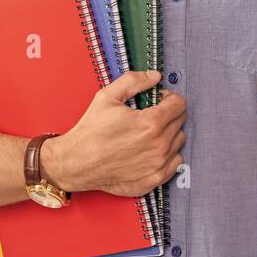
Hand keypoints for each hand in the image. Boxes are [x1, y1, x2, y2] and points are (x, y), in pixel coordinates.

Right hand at [44, 70, 186, 196]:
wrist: (77, 163)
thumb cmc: (90, 132)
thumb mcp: (107, 96)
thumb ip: (134, 81)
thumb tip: (154, 76)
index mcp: (150, 123)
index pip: (179, 105)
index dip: (169, 98)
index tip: (159, 100)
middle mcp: (158, 145)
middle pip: (180, 122)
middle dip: (168, 114)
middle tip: (150, 115)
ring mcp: (158, 165)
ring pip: (178, 142)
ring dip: (169, 134)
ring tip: (149, 133)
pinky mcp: (154, 179)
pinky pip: (175, 163)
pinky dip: (167, 155)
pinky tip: (151, 150)